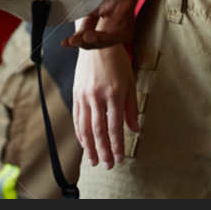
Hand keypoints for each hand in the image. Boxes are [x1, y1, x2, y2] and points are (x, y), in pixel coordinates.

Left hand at [63, 0, 138, 49]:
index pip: (129, 5)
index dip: (119, 18)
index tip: (107, 28)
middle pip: (119, 24)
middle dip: (103, 36)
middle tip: (84, 38)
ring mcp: (110, 1)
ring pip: (105, 28)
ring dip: (90, 37)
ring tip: (70, 42)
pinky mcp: (97, 4)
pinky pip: (92, 23)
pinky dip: (82, 32)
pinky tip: (66, 40)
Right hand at [72, 45, 138, 168]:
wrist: (97, 44)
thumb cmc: (117, 63)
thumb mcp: (130, 83)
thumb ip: (131, 108)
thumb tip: (134, 129)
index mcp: (114, 94)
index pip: (115, 127)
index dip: (117, 145)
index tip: (120, 158)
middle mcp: (97, 97)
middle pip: (99, 131)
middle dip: (104, 151)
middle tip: (108, 165)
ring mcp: (84, 96)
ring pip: (85, 128)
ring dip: (90, 147)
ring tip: (94, 161)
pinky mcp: (76, 94)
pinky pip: (77, 119)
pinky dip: (80, 134)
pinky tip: (84, 144)